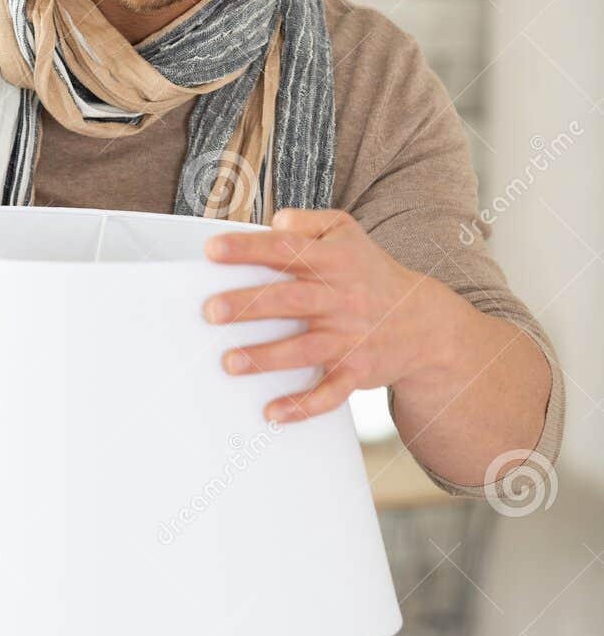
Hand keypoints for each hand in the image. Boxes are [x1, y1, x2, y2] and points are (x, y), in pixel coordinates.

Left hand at [201, 207, 438, 422]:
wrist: (424, 322)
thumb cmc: (370, 273)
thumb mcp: (346, 232)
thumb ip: (306, 222)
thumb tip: (272, 224)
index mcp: (334, 261)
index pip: (287, 249)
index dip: (249, 248)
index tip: (213, 250)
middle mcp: (341, 298)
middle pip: (291, 300)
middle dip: (249, 305)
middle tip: (211, 311)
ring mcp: (350, 337)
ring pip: (305, 349)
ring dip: (267, 357)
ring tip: (230, 362)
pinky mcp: (356, 371)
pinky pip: (330, 393)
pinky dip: (303, 406)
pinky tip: (273, 412)